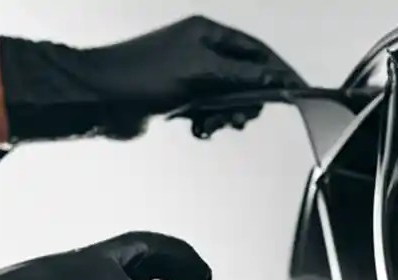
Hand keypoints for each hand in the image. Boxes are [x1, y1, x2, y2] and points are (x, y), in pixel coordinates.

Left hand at [0, 16, 304, 141]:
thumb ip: (242, 75)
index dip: (278, 70)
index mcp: (207, 33)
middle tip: (240, 116)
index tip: (297, 90)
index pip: (256, 49)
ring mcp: (190, 74)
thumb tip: (274, 78)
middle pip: (245, 76)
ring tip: (215, 125)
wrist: (100, 98)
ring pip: (228, 98)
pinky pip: (208, 112)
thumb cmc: (142, 75)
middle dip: (247, 99)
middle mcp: (200, 50)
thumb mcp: (201, 72)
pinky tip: (198, 129)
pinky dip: (208, 123)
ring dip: (226, 115)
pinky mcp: (179, 98)